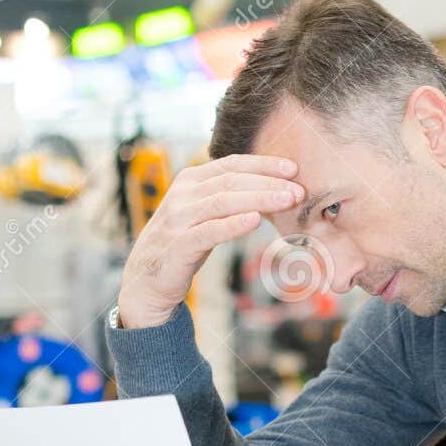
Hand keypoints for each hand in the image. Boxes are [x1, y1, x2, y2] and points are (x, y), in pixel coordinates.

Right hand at [118, 155, 304, 328]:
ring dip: (258, 199)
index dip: (262, 164)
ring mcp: (178, 220)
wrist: (146, 281)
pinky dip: (233, 225)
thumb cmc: (182, 246)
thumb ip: (226, 200)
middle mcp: (182, 195)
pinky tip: (255, 221)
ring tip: (287, 201)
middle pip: (230, 181)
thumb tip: (270, 191)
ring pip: (223, 202)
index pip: (230, 165)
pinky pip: (209, 232)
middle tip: (298, 189)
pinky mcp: (178, 246)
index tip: (292, 168)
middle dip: (267, 183)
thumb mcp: (203, 216)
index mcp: (190, 181)